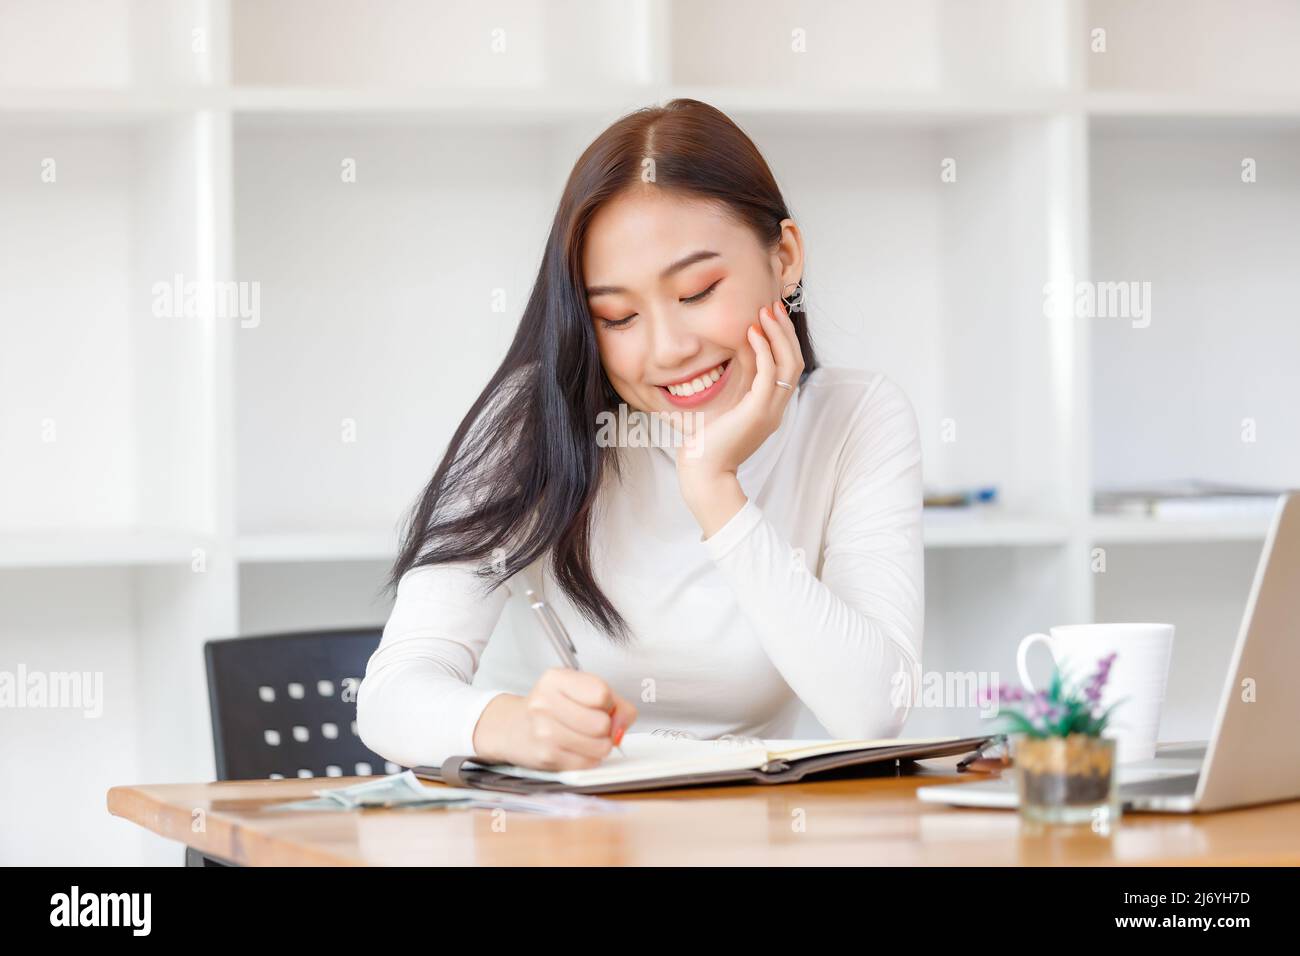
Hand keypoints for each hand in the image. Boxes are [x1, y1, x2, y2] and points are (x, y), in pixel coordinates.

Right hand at [471, 668, 637, 770]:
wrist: (514, 728)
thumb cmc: (551, 708)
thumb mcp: (580, 691)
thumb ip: (614, 702)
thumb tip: (622, 724)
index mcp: (555, 679)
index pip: (602, 693)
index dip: (608, 704)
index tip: (599, 706)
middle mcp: (545, 702)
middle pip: (602, 723)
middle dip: (605, 728)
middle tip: (592, 725)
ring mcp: (543, 731)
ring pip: (600, 746)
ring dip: (599, 745)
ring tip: (584, 738)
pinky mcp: (546, 756)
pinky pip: (588, 763)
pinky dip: (588, 759)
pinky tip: (575, 749)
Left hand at [676, 296, 804, 534]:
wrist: (704, 474)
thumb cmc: (704, 447)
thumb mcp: (718, 412)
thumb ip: (723, 392)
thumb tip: (709, 370)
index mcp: (769, 409)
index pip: (787, 368)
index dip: (783, 341)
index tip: (770, 318)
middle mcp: (776, 409)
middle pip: (795, 362)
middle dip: (786, 332)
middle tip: (773, 307)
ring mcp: (770, 411)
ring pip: (789, 365)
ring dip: (779, 335)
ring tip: (766, 312)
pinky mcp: (758, 411)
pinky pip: (770, 374)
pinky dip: (764, 351)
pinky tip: (751, 333)